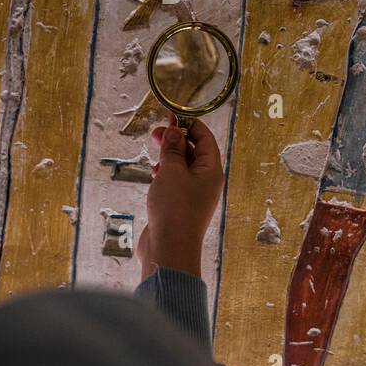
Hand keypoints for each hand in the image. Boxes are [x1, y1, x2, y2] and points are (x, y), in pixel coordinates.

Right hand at [136, 116, 224, 279]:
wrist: (169, 249)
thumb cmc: (175, 210)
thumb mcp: (172, 171)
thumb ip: (173, 149)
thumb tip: (175, 131)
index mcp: (211, 171)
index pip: (205, 139)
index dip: (189, 125)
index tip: (172, 116)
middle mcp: (206, 182)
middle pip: (194, 152)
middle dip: (176, 139)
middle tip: (157, 132)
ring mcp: (193, 195)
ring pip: (183, 167)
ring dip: (170, 155)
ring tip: (154, 149)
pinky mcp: (180, 206)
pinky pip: (175, 182)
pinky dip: (165, 172)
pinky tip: (154, 172)